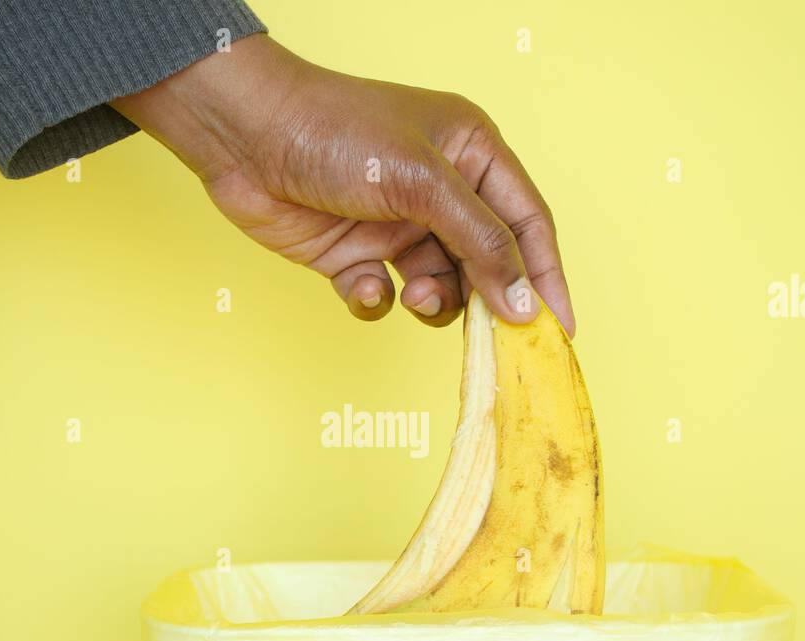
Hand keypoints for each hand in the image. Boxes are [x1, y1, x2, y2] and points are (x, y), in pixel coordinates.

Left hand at [112, 35, 574, 335]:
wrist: (242, 136)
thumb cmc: (336, 133)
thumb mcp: (424, 183)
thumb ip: (481, 243)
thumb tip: (524, 303)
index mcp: (472, 155)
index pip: (527, 225)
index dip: (547, 278)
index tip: (561, 331)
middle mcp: (440, 191)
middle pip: (486, 263)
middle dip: (486, 301)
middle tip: (492, 342)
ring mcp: (396, 225)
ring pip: (439, 288)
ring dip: (430, 302)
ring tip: (411, 295)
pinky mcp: (353, 253)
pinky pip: (383, 296)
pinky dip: (375, 300)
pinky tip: (358, 286)